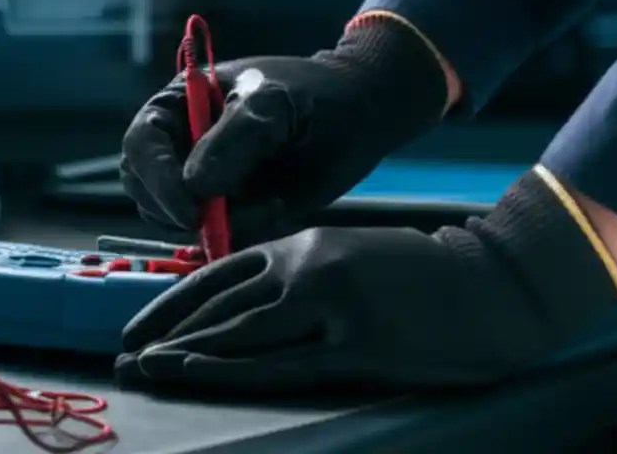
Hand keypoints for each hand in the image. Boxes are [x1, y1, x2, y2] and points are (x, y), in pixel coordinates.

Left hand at [115, 169, 616, 393]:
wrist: (493, 285)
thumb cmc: (419, 275)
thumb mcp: (348, 257)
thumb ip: (294, 274)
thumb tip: (238, 304)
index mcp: (304, 244)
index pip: (218, 272)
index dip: (172, 300)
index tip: (137, 323)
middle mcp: (307, 267)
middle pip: (219, 302)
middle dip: (165, 329)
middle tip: (123, 351)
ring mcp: (332, 306)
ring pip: (239, 331)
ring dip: (184, 350)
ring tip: (144, 367)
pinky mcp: (357, 345)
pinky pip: (279, 363)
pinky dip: (228, 369)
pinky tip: (191, 372)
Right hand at [120, 16, 448, 249]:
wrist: (361, 116)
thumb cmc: (314, 95)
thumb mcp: (275, 105)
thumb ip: (235, 140)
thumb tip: (194, 186)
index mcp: (178, 106)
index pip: (141, 144)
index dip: (156, 178)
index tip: (191, 208)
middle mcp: (178, 146)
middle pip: (145, 190)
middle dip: (180, 210)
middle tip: (224, 219)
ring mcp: (200, 182)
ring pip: (177, 221)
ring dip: (218, 224)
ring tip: (270, 202)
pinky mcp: (226, 212)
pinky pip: (214, 238)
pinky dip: (240, 235)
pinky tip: (277, 208)